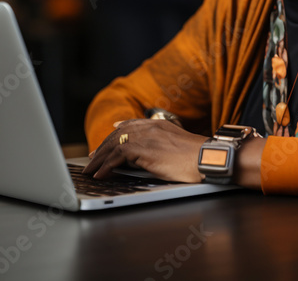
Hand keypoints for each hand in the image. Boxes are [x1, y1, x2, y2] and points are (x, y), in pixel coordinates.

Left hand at [83, 119, 207, 182]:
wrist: (207, 158)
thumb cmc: (200, 157)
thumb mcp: (179, 147)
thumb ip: (163, 145)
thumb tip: (150, 155)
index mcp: (160, 124)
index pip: (133, 123)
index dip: (120, 128)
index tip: (112, 131)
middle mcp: (151, 127)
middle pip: (118, 135)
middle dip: (102, 147)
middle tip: (92, 158)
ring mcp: (146, 137)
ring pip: (113, 146)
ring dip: (99, 159)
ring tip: (90, 170)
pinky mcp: (142, 149)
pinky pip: (116, 157)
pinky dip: (105, 166)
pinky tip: (100, 174)